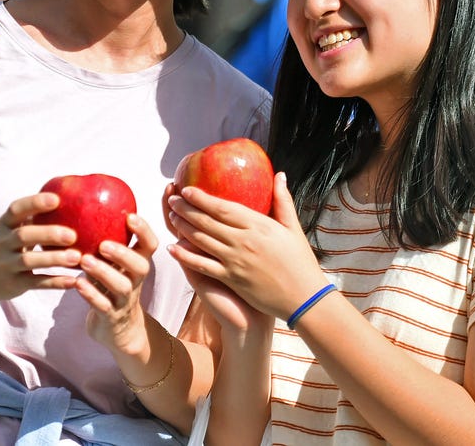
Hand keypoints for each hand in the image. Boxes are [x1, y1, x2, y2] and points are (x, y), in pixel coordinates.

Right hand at [0, 192, 81, 302]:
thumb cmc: (5, 245)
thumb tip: (70, 199)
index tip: (56, 199)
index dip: (35, 203)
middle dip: (48, 234)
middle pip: (23, 235)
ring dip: (53, 258)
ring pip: (28, 260)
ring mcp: (6, 265)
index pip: (16, 209)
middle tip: (73, 235)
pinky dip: (54, 282)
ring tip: (76, 257)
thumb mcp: (10, 228)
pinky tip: (73, 281)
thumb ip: (32, 217)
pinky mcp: (13, 284)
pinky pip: (35, 283)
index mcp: (4, 225)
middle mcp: (2, 243)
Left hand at [77, 213, 158, 354]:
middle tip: (103, 243)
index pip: (150, 245)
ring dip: (104, 272)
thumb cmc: (110, 287)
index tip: (130, 216)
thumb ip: (107, 241)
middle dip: (124, 253)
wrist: (117, 330)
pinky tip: (77, 284)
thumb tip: (85, 204)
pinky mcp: (110, 318)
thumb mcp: (114, 265)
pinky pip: (103, 306)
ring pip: (121, 286)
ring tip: (85, 261)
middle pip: (140, 266)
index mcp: (137, 264)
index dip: (144, 231)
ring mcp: (124, 301)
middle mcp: (135, 281)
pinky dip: (91, 295)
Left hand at [167, 173, 326, 321]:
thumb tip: (279, 175)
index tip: (186, 189)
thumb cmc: (301, 263)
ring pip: (201, 240)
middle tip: (172, 199)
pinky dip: (185, 256)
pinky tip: (172, 248)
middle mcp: (244, 241)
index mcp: (259, 225)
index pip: (223, 207)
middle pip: (207, 221)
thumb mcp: (293, 228)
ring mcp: (235, 261)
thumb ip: (282, 201)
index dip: (201, 198)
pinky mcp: (231, 278)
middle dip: (186, 209)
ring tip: (170, 216)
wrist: (303, 299)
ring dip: (182, 227)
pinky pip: (202, 265)